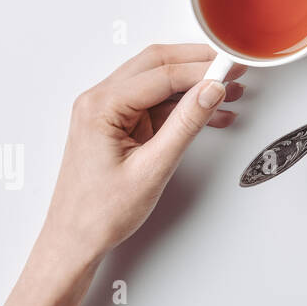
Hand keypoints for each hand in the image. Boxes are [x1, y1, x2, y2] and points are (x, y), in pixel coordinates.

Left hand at [0, 45, 245, 305]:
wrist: (75, 241)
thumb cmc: (98, 213)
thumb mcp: (152, 168)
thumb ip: (185, 124)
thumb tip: (210, 91)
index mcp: (100, 107)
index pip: (161, 74)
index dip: (202, 70)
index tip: (231, 69)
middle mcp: (99, 102)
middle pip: (157, 64)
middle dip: (198, 64)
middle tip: (232, 67)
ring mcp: (107, 112)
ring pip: (158, 81)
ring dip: (193, 84)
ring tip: (228, 91)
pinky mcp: (117, 124)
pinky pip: (154, 103)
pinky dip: (182, 104)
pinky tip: (208, 113)